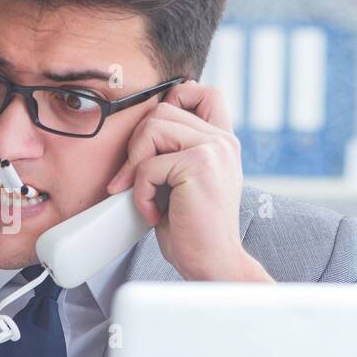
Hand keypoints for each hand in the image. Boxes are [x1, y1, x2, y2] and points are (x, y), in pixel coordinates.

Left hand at [106, 82, 271, 281]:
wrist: (212, 264)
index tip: (155, 140)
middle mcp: (222, 141)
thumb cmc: (192, 230)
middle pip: (161, 110)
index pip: (203, 92)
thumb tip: (137, 134)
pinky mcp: (199, 165)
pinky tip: (154, 213)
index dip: (173, 100)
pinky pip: (148, 165)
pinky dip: (140, 193)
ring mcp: (214, 149)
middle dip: (137, 146)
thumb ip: (173, 153)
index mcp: (221, 142)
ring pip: (152, 128)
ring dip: (136, 167)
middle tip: (134, 182)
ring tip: (146, 197)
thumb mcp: (182, 183)